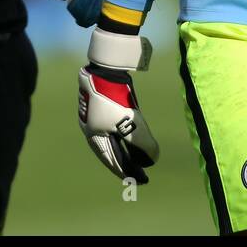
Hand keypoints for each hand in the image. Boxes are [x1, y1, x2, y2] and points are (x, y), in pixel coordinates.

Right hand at [77, 27, 158, 183]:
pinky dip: (126, 130)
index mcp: (92, 135)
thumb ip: (142, 143)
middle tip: (140, 171)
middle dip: (126, 161)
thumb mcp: (131, 124)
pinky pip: (117, 122)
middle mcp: (92, 126)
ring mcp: (97, 113)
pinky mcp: (105, 101)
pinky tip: (135, 131)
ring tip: (141, 154)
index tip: (137, 180)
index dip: (125, 171)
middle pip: (111, 149)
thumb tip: (154, 158)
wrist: (107, 66)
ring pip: (114, 135)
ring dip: (127, 145)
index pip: (110, 159)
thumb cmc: (115, 98)